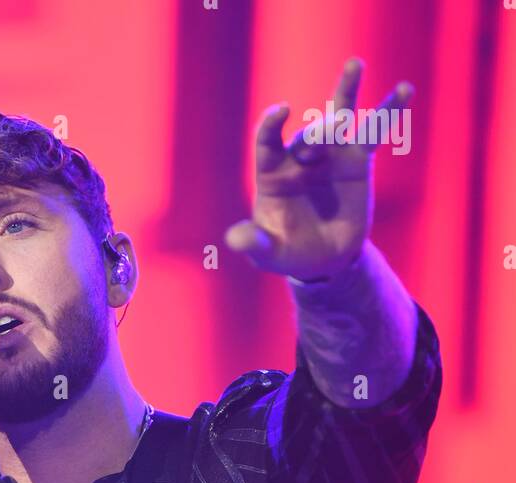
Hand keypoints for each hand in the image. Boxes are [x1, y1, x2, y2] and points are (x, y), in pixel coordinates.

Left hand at [224, 57, 412, 281]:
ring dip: (346, 90)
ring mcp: (330, 155)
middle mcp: (300, 157)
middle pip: (308, 133)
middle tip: (318, 146)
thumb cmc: (289, 252)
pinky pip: (374, 133)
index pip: (268, 140)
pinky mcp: (358, 161)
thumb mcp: (268, 253)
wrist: (324, 261)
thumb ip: (253, 242)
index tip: (281, 111)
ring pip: (339, 118)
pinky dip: (390, 111)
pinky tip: (404, 90)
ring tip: (354, 65)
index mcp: (273, 172)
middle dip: (315, 135)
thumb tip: (233, 239)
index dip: (272, 124)